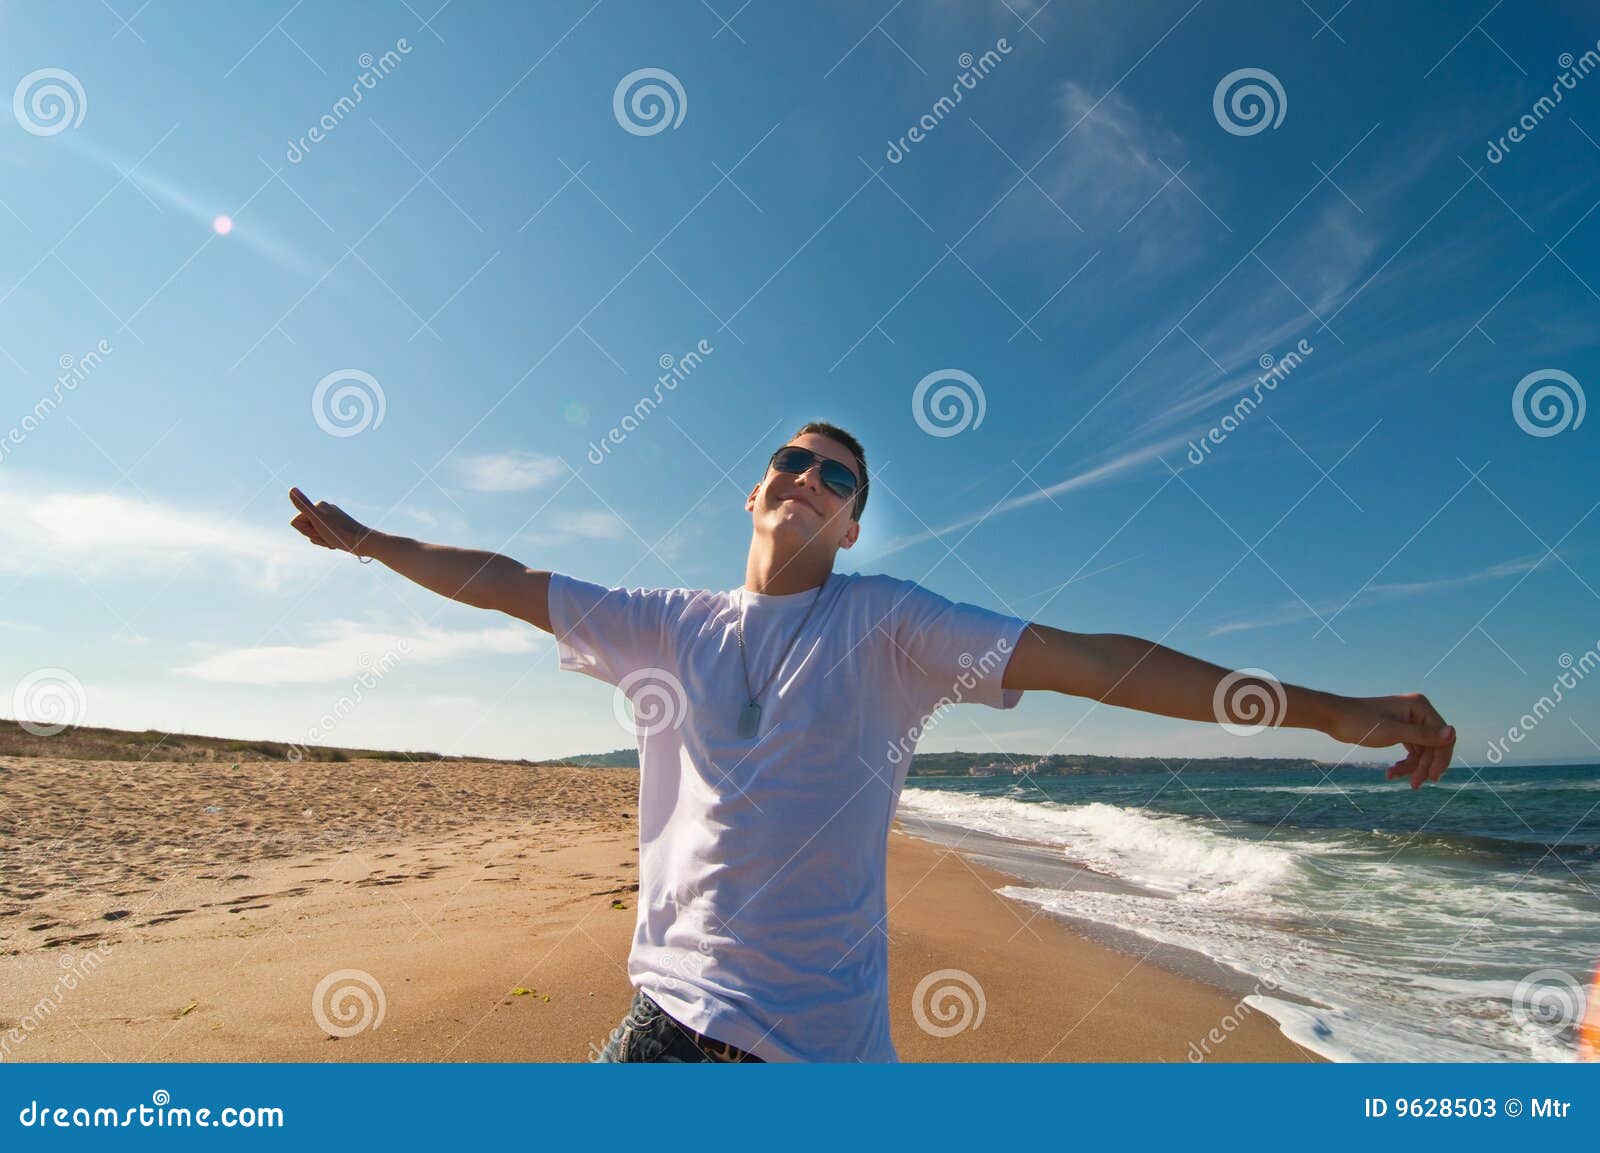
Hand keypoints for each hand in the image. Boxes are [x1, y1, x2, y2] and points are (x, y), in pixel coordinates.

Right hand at [288, 487, 374, 555]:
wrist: (363, 542)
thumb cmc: (340, 533)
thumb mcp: (318, 520)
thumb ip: (304, 505)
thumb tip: (291, 489)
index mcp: (318, 505)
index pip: (296, 522)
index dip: (305, 531)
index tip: (319, 531)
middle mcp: (324, 509)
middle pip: (305, 528)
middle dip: (313, 536)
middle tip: (327, 536)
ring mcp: (331, 518)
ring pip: (313, 533)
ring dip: (320, 540)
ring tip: (333, 540)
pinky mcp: (337, 527)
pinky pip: (323, 536)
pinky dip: (327, 542)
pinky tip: (336, 543)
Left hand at [1325, 693, 1455, 788]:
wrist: (1334, 718)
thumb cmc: (1361, 722)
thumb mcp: (1393, 732)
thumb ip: (1424, 735)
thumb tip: (1453, 732)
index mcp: (1420, 707)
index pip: (1443, 737)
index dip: (1440, 759)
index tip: (1432, 778)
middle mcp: (1418, 712)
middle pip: (1433, 745)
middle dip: (1424, 765)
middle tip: (1414, 784)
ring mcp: (1409, 721)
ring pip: (1421, 751)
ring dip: (1412, 767)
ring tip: (1394, 777)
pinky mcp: (1399, 730)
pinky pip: (1411, 750)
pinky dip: (1404, 762)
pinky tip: (1391, 773)